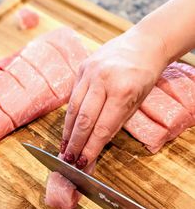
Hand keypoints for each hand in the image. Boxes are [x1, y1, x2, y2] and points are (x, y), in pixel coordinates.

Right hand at [60, 29, 167, 168]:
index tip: (83, 163)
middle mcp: (103, 80)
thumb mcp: (136, 103)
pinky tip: (67, 129)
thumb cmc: (144, 77)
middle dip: (75, 143)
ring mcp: (90, 72)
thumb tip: (95, 147)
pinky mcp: (82, 68)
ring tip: (64, 148)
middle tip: (68, 160)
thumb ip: (114, 124)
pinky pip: (73, 97)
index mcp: (123, 90)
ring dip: (67, 132)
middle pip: (84, 119)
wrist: (143, 44)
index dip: (91, 148)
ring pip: (74, 108)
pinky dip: (69, 116)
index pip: (102, 127)